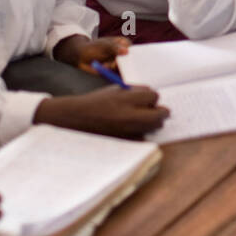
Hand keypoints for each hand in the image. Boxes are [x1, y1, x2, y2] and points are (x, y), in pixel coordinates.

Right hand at [35, 86, 168, 138]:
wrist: (74, 121)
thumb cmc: (95, 103)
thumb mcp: (114, 91)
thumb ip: (135, 93)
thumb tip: (154, 97)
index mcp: (125, 99)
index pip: (154, 96)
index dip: (152, 97)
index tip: (149, 99)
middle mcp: (128, 116)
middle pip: (160, 114)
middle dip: (161, 112)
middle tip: (159, 111)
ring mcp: (128, 132)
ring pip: (154, 127)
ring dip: (152, 123)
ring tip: (139, 120)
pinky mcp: (125, 144)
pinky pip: (143, 138)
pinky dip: (140, 134)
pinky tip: (129, 130)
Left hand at [54, 34, 130, 71]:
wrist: (81, 57)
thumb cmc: (93, 47)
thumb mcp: (104, 45)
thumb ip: (115, 48)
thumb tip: (126, 52)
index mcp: (123, 43)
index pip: (132, 49)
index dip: (132, 54)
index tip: (128, 57)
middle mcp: (123, 53)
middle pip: (131, 60)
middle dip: (126, 63)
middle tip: (115, 63)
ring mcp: (119, 62)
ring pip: (125, 68)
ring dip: (116, 68)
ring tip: (105, 64)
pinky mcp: (115, 71)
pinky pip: (118, 74)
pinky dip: (112, 72)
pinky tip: (104, 67)